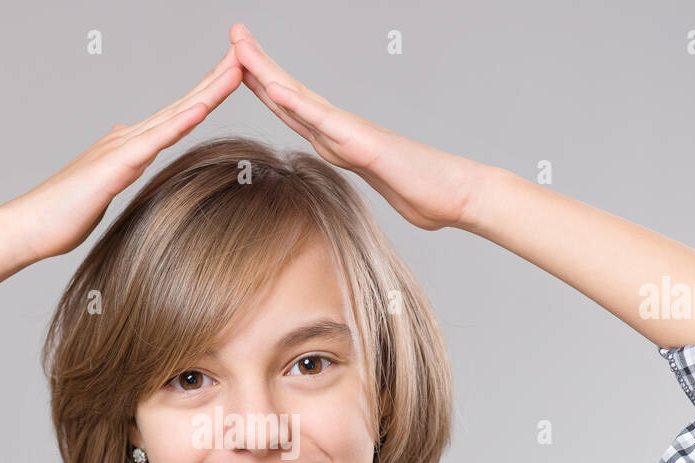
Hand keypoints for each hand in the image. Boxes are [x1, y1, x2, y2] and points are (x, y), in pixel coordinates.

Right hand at [9, 47, 242, 262]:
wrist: (30, 226)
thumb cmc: (62, 212)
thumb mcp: (102, 182)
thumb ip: (118, 161)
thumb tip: (125, 140)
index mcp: (130, 145)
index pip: (177, 114)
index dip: (206, 92)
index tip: (234, 75)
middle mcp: (127, 138)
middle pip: (182, 103)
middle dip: (216, 78)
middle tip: (248, 53)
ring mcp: (121, 149)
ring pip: (174, 114)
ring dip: (207, 91)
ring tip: (237, 69)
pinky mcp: (114, 167)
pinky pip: (153, 142)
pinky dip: (179, 123)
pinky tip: (201, 108)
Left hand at [229, 23, 488, 232]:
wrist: (460, 195)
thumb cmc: (428, 193)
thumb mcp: (383, 186)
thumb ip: (368, 175)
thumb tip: (363, 173)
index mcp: (340, 140)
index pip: (293, 109)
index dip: (265, 86)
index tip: (238, 66)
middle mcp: (341, 131)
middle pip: (289, 94)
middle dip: (257, 65)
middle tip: (233, 35)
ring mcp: (351, 134)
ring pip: (298, 99)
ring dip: (266, 72)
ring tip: (240, 47)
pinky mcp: (363, 145)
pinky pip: (323, 122)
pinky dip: (295, 104)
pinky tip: (272, 87)